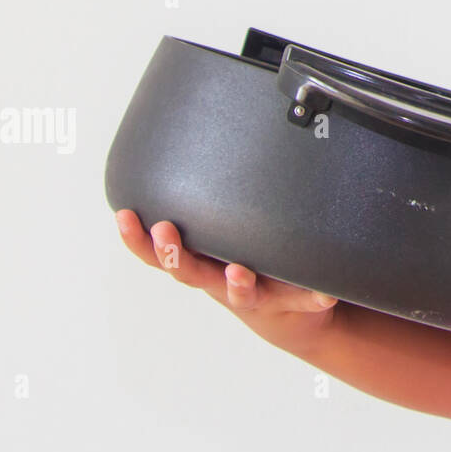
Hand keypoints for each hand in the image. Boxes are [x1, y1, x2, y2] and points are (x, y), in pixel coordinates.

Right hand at [114, 209, 340, 354]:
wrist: (284, 313)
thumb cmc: (244, 263)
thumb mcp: (220, 238)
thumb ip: (208, 202)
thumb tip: (190, 138)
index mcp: (202, 263)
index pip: (159, 252)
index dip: (138, 238)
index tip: (126, 216)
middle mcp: (221, 282)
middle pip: (191, 273)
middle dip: (176, 255)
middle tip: (166, 232)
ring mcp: (256, 295)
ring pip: (241, 293)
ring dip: (238, 283)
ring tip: (239, 272)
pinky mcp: (291, 302)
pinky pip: (304, 299)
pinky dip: (313, 297)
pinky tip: (324, 293)